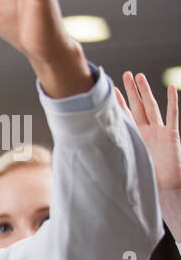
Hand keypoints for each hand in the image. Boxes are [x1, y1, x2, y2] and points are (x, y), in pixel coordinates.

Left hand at [116, 71, 179, 193]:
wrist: (166, 186)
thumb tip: (86, 154)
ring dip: (145, 91)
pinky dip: (172, 101)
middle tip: (126, 73)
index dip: (118, 102)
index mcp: (134, 137)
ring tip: (139, 76)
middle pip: (138, 105)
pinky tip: (171, 88)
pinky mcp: (171, 134)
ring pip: (151, 106)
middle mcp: (146, 130)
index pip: (125, 115)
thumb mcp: (125, 163)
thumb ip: (112, 155)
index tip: (109, 89)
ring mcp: (159, 131)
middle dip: (132, 90)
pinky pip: (172, 115)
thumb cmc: (146, 178)